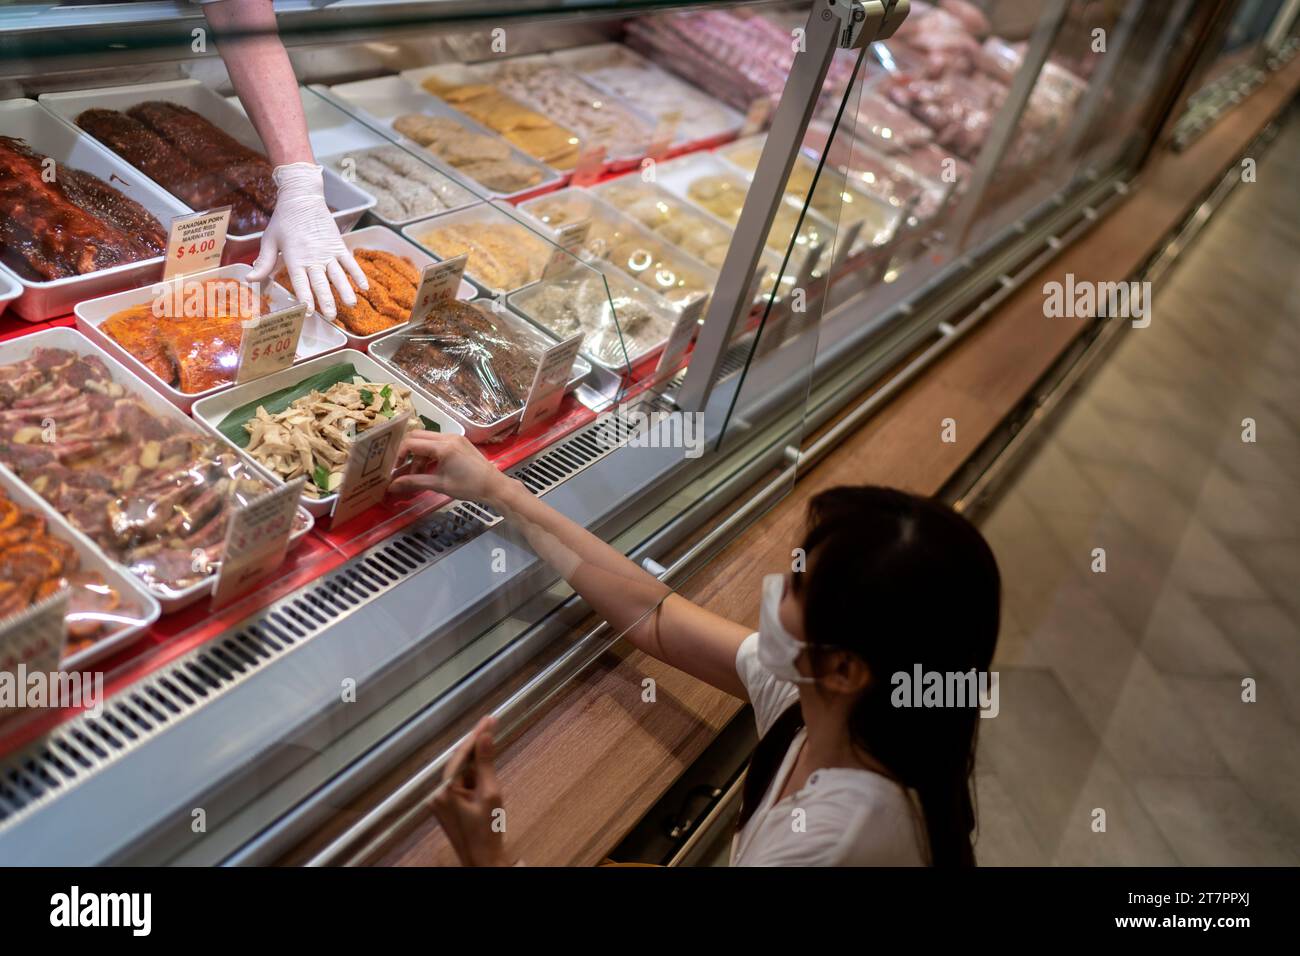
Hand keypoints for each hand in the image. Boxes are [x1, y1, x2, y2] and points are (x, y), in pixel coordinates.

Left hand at [247, 162, 366, 320]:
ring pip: (339, 275)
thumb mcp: (269, 240)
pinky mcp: (338, 245)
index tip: (309, 312)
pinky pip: (350, 262)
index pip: (301, 282)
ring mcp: (328, 251)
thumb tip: (250, 279)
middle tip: (331, 317)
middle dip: (327, 301)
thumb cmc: (283, 220)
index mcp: (294, 258)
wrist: (302, 197)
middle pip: (321, 283)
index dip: (305, 298)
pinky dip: (358, 274)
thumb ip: (264, 262)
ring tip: (351, 305)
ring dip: (345, 291)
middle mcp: (313, 257)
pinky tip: (365, 287)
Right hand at [390, 431, 514, 505]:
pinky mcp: (460, 442)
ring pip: (428, 439)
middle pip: (418, 436)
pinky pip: (438, 442)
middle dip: (408, 452)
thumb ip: (414, 482)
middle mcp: (448, 437)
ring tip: (418, 473)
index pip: (412, 443)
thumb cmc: (469, 487)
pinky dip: (430, 453)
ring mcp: (455, 438)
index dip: (399, 454)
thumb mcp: (439, 485)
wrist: (494, 486)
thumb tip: (392, 486)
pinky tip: (430, 468)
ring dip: (419, 454)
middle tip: (402, 468)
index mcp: (443, 446)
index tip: (394, 468)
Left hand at [430, 716, 515, 866]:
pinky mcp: (447, 807)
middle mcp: (437, 794)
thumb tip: (485, 736)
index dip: (477, 735)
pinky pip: (462, 785)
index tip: (490, 719)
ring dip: (477, 763)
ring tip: (492, 753)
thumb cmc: (487, 831)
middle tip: (492, 723)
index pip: (461, 755)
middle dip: (476, 745)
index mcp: (444, 791)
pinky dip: (475, 777)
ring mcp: (441, 801)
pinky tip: (486, 774)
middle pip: (459, 762)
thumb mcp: (490, 794)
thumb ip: (486, 763)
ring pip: (461, 773)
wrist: (482, 861)